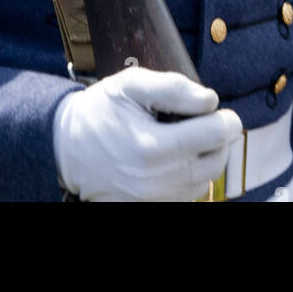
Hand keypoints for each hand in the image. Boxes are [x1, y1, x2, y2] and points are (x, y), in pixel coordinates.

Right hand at [53, 66, 241, 201]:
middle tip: (201, 119)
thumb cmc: (100, 111)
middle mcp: (159, 182)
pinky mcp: (153, 208)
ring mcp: (156, 200)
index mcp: (154, 147)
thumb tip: (210, 100)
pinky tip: (172, 156)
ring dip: (205, 156)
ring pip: (207, 179)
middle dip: (217, 137)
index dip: (224, 118)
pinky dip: (190, 174)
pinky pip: (189, 193)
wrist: (68, 149)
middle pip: (217, 160)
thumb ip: (174, 88)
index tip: (215, 108)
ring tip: (183, 136)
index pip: (216, 135)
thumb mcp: (131, 85)